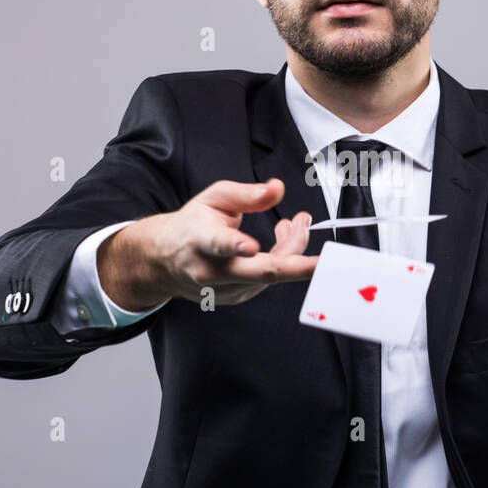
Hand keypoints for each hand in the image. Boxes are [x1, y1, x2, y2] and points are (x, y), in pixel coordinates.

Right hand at [99, 178, 317, 309]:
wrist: (164, 261)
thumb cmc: (192, 226)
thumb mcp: (214, 198)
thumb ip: (246, 194)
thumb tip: (276, 189)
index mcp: (200, 240)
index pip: (218, 245)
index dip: (235, 246)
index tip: (252, 246)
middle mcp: (211, 271)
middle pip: (258, 273)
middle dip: (295, 265)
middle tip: (322, 258)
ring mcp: (224, 290)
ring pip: (271, 275)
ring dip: (293, 249)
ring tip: (298, 222)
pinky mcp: (236, 298)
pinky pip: (269, 281)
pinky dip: (284, 260)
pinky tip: (283, 239)